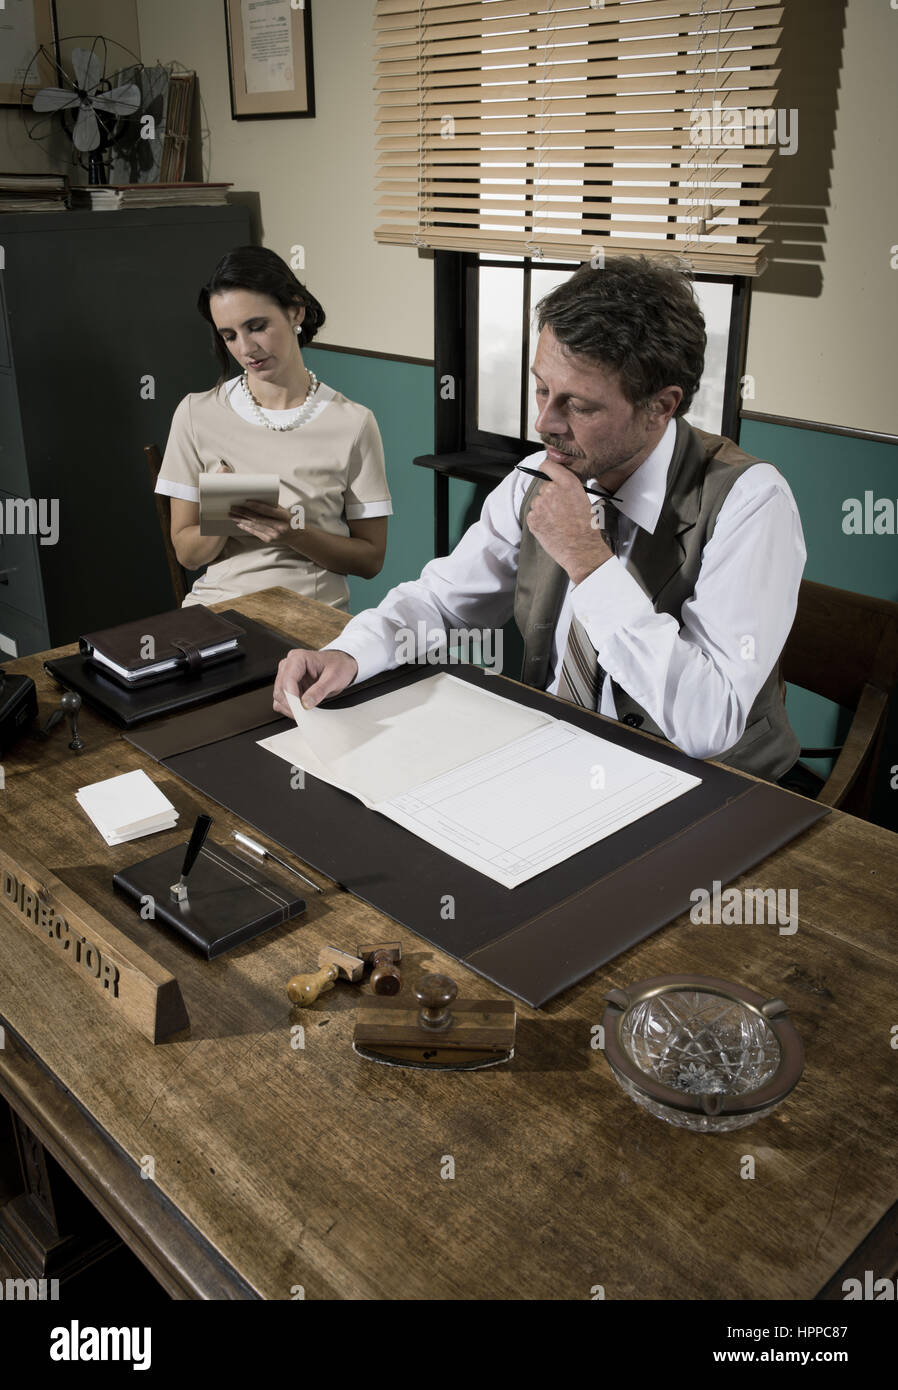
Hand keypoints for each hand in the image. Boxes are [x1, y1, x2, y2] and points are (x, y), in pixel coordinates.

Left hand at [229, 501, 297, 544]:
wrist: (296, 536)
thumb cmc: (289, 520)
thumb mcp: (283, 511)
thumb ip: (271, 507)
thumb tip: (254, 500)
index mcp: (283, 516)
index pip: (267, 510)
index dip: (256, 506)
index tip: (245, 501)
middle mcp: (278, 527)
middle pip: (257, 519)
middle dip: (243, 512)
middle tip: (233, 507)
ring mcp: (273, 535)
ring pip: (254, 526)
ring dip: (241, 520)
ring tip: (232, 515)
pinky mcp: (268, 540)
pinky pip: (254, 532)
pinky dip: (245, 527)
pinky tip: (239, 523)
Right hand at [273, 648, 358, 715]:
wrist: (341, 665)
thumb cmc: (338, 666)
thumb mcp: (334, 678)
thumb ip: (320, 690)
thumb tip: (306, 703)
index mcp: (298, 658)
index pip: (288, 679)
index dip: (292, 696)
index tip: (300, 709)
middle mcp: (289, 665)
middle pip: (280, 689)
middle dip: (291, 704)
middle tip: (304, 714)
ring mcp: (287, 675)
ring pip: (279, 696)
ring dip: (289, 707)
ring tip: (305, 712)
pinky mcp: (288, 686)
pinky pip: (282, 700)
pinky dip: (289, 708)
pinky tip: (302, 709)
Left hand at [525, 459, 611, 583]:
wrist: (584, 551)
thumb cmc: (589, 528)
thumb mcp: (585, 499)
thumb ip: (568, 488)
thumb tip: (558, 485)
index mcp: (568, 482)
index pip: (547, 465)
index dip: (546, 469)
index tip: (546, 473)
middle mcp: (551, 490)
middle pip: (543, 487)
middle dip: (549, 496)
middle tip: (561, 510)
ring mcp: (540, 505)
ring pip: (537, 502)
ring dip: (544, 509)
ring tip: (558, 522)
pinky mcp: (532, 519)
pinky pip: (533, 515)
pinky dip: (539, 521)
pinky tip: (552, 528)